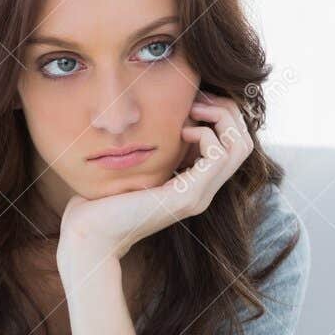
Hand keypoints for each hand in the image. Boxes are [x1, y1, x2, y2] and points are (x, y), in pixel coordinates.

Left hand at [56, 92, 252, 270]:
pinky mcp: (185, 197)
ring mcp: (197, 197)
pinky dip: (204, 135)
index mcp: (194, 186)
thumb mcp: (136, 169)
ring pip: (239, 147)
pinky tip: (181, 132)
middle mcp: (202, 193)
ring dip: (221, 118)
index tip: (195, 101)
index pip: (232, 147)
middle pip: (243, 144)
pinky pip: (218, 156)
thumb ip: (153, 152)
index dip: (222, 117)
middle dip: (227, 112)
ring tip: (193, 110)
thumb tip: (161, 121)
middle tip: (198, 100)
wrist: (91, 234)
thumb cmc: (102, 201)